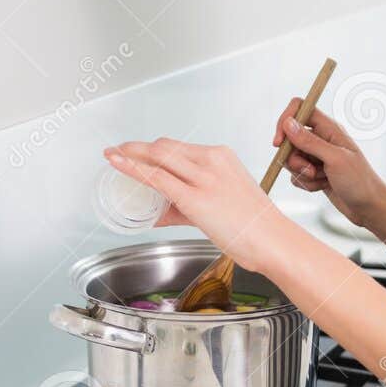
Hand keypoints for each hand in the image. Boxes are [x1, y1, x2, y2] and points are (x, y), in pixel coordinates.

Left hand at [102, 139, 294, 274]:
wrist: (273, 240)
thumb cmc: (254, 226)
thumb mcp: (223, 202)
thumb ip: (187, 206)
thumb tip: (160, 213)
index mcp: (221, 157)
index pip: (178, 147)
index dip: (152, 148)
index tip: (136, 150)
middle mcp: (212, 161)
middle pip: (164, 147)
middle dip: (137, 148)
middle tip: (117, 152)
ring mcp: (203, 178)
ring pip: (158, 156)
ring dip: (131, 154)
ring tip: (112, 156)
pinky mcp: (195, 197)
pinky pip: (157, 178)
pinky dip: (133, 168)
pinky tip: (118, 164)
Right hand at [272, 98, 385, 227]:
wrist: (368, 207)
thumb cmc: (359, 180)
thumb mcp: (334, 159)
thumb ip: (310, 141)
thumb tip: (288, 123)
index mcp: (329, 128)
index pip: (299, 108)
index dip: (285, 121)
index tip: (279, 143)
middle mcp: (321, 139)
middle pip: (290, 139)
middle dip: (295, 159)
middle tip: (311, 170)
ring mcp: (317, 156)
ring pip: (291, 159)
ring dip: (302, 173)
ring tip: (322, 179)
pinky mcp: (314, 173)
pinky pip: (296, 175)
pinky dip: (306, 184)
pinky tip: (323, 187)